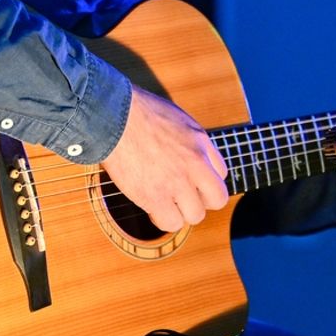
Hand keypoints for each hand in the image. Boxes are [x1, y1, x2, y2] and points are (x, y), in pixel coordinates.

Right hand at [100, 87, 228, 231]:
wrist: (114, 117)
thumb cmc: (139, 113)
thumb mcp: (178, 120)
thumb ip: (192, 141)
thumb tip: (194, 156)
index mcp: (201, 143)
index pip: (222, 173)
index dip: (205, 179)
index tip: (190, 179)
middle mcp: (195, 164)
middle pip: (217, 199)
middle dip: (202, 200)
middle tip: (182, 195)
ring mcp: (176, 182)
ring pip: (195, 215)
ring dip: (181, 212)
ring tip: (165, 201)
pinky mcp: (155, 197)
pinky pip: (171, 223)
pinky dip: (162, 219)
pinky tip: (152, 207)